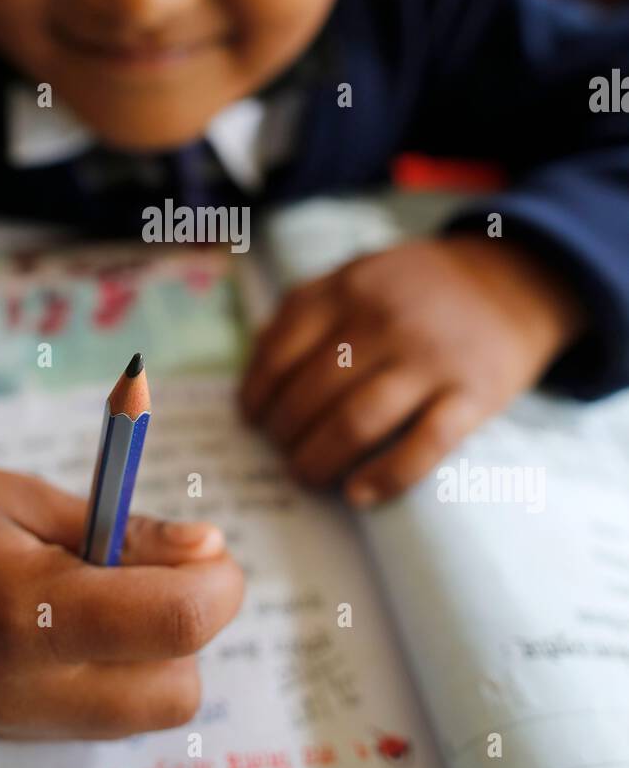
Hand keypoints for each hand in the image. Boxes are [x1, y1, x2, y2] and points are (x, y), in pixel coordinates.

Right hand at [0, 434, 243, 739]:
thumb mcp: (35, 497)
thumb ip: (129, 533)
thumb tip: (212, 553)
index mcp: (23, 611)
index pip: (171, 625)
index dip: (218, 584)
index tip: (212, 547)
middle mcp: (18, 687)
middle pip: (176, 692)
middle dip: (193, 628)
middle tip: (164, 566)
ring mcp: (9, 720)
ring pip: (146, 713)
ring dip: (160, 655)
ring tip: (111, 590)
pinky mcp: (5, 731)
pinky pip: (103, 717)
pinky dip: (121, 672)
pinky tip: (78, 621)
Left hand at [240, 235, 585, 506]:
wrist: (513, 281)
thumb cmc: (421, 287)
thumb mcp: (361, 273)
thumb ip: (309, 307)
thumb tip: (256, 358)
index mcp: (348, 289)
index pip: (280, 351)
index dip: (257, 393)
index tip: (253, 418)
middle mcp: (384, 321)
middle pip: (312, 394)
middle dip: (285, 435)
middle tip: (283, 452)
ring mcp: (431, 358)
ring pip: (356, 423)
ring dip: (319, 460)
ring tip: (307, 474)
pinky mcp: (473, 394)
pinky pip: (422, 446)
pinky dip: (383, 477)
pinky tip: (357, 493)